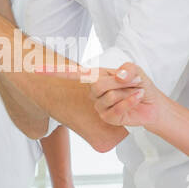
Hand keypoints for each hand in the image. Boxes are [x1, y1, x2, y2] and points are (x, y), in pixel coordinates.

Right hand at [36, 60, 164, 128]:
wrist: (152, 105)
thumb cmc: (140, 85)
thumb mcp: (136, 72)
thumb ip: (127, 70)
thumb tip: (118, 75)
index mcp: (96, 76)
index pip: (71, 74)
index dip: (54, 72)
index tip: (37, 69)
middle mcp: (94, 91)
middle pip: (95, 84)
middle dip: (117, 82)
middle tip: (132, 82)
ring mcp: (99, 106)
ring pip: (106, 96)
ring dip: (126, 92)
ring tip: (135, 91)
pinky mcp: (107, 118)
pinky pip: (115, 109)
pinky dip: (129, 101)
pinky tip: (137, 98)